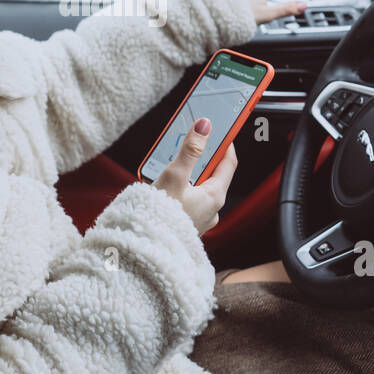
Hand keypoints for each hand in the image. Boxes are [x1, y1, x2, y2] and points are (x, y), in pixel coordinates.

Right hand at [152, 118, 236, 235]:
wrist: (145, 247)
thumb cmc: (160, 215)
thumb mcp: (175, 175)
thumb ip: (190, 150)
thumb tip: (204, 126)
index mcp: (215, 196)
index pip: (228, 163)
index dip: (225, 144)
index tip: (220, 130)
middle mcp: (212, 209)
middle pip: (213, 174)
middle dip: (202, 157)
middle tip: (189, 144)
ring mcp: (201, 218)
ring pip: (200, 187)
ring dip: (190, 173)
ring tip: (172, 165)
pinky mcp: (188, 224)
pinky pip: (190, 200)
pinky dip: (182, 188)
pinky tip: (166, 187)